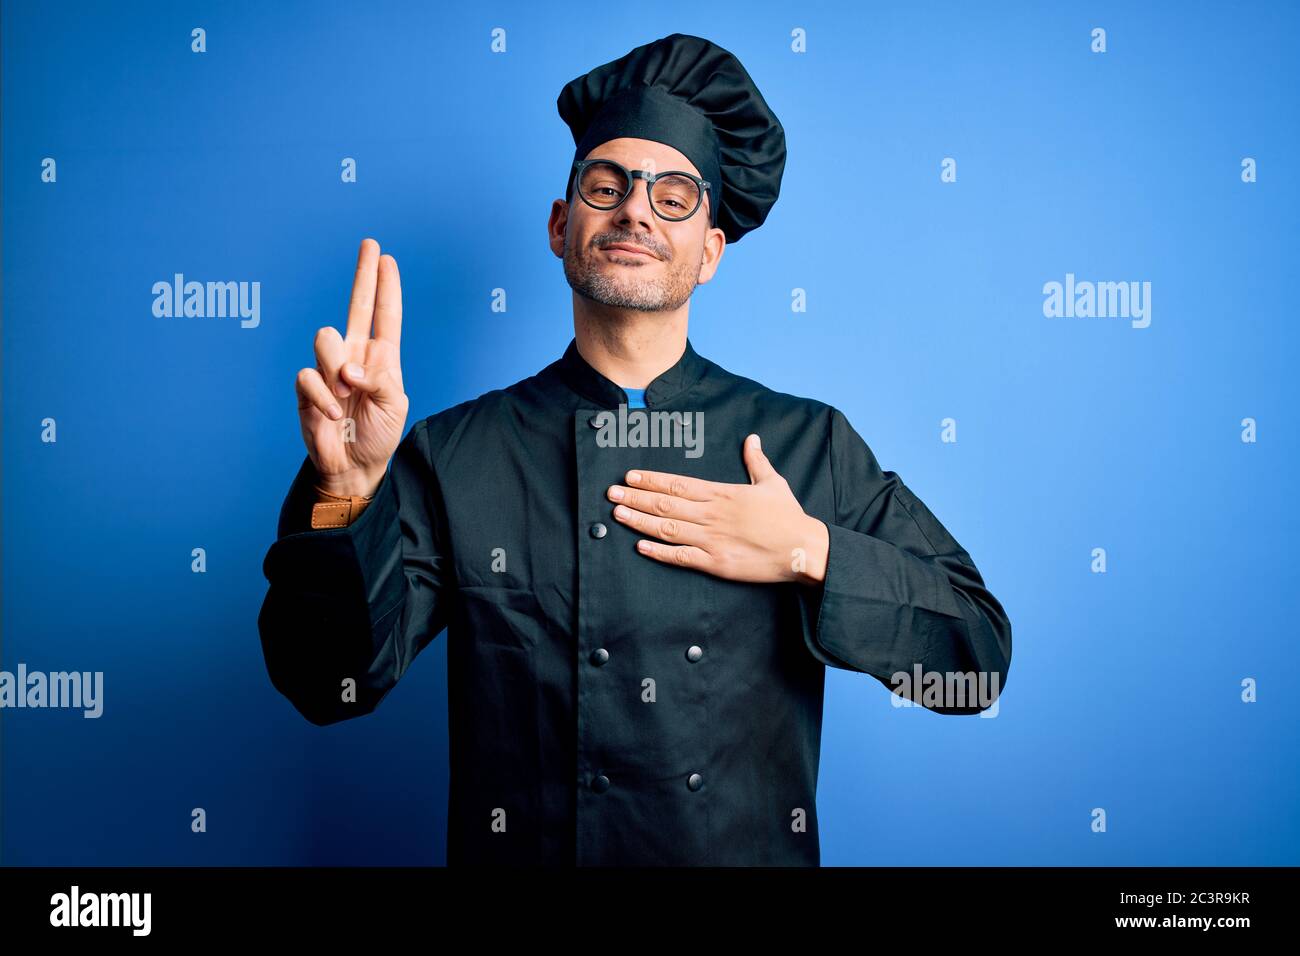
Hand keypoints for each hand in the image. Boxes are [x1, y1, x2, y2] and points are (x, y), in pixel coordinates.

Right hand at [295, 238, 409, 497]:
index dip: (386, 288)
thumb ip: (379, 380)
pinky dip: (323, 396)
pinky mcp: (307, 387)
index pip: (385, 316)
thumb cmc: (379, 434)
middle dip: (362, 274)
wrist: (354, 466)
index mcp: (381, 358)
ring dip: (337, 367)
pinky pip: (308, 375)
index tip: (387, 259)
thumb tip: (349, 368)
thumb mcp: (394, 406)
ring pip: (325, 338)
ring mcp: (329, 369)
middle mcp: (354, 356)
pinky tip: (331, 413)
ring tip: (346, 395)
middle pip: (355, 306)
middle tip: (369, 244)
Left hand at [607, 434, 829, 584]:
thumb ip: (757, 461)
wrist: (802, 549)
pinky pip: (681, 556)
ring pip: (667, 528)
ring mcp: (712, 539)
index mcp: (722, 494)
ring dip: (640, 521)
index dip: (651, 479)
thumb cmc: (788, 517)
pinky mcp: (716, 562)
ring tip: (618, 513)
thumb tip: (752, 439)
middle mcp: (711, 514)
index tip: (630, 475)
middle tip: (612, 492)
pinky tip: (641, 547)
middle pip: (665, 504)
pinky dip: (659, 552)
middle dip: (637, 497)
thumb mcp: (773, 483)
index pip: (678, 484)